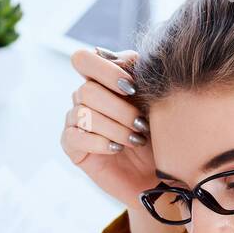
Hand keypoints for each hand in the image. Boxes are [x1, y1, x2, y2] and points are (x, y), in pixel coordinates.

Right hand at [61, 47, 157, 208]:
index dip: (106, 71)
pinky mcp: (72, 147)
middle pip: (86, 90)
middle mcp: (84, 98)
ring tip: (136, 140)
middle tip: (142, 124)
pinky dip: (100, 142)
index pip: (84, 60)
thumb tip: (123, 59)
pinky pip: (75, 137)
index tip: (133, 89)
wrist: (161, 173)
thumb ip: (138, 74)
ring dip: (114, 127)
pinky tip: (118, 149)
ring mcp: (76, 122)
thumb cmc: (160, 133)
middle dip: (119, 109)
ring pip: (82, 114)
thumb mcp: (154, 99)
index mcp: (101, 80)